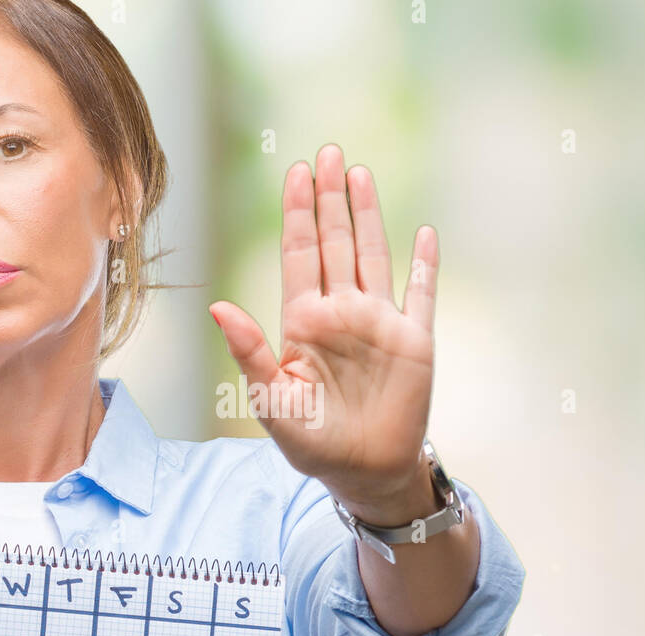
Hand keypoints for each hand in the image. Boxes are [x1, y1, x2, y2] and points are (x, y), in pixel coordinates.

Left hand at [209, 144, 438, 524]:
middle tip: (326, 153)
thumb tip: (219, 307)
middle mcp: (342, 313)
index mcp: (304, 323)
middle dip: (328, 198)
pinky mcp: (414, 341)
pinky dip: (425, 264)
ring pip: (373, 255)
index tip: (294, 172)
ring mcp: (380, 323)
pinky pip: (421, 293)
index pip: (299, 255)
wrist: (364, 474)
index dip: (297, 213)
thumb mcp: (273, 401)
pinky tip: (423, 232)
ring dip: (366, 215)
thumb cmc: (313, 444)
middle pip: (334, 243)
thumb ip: (249, 353)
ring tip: (358, 173)